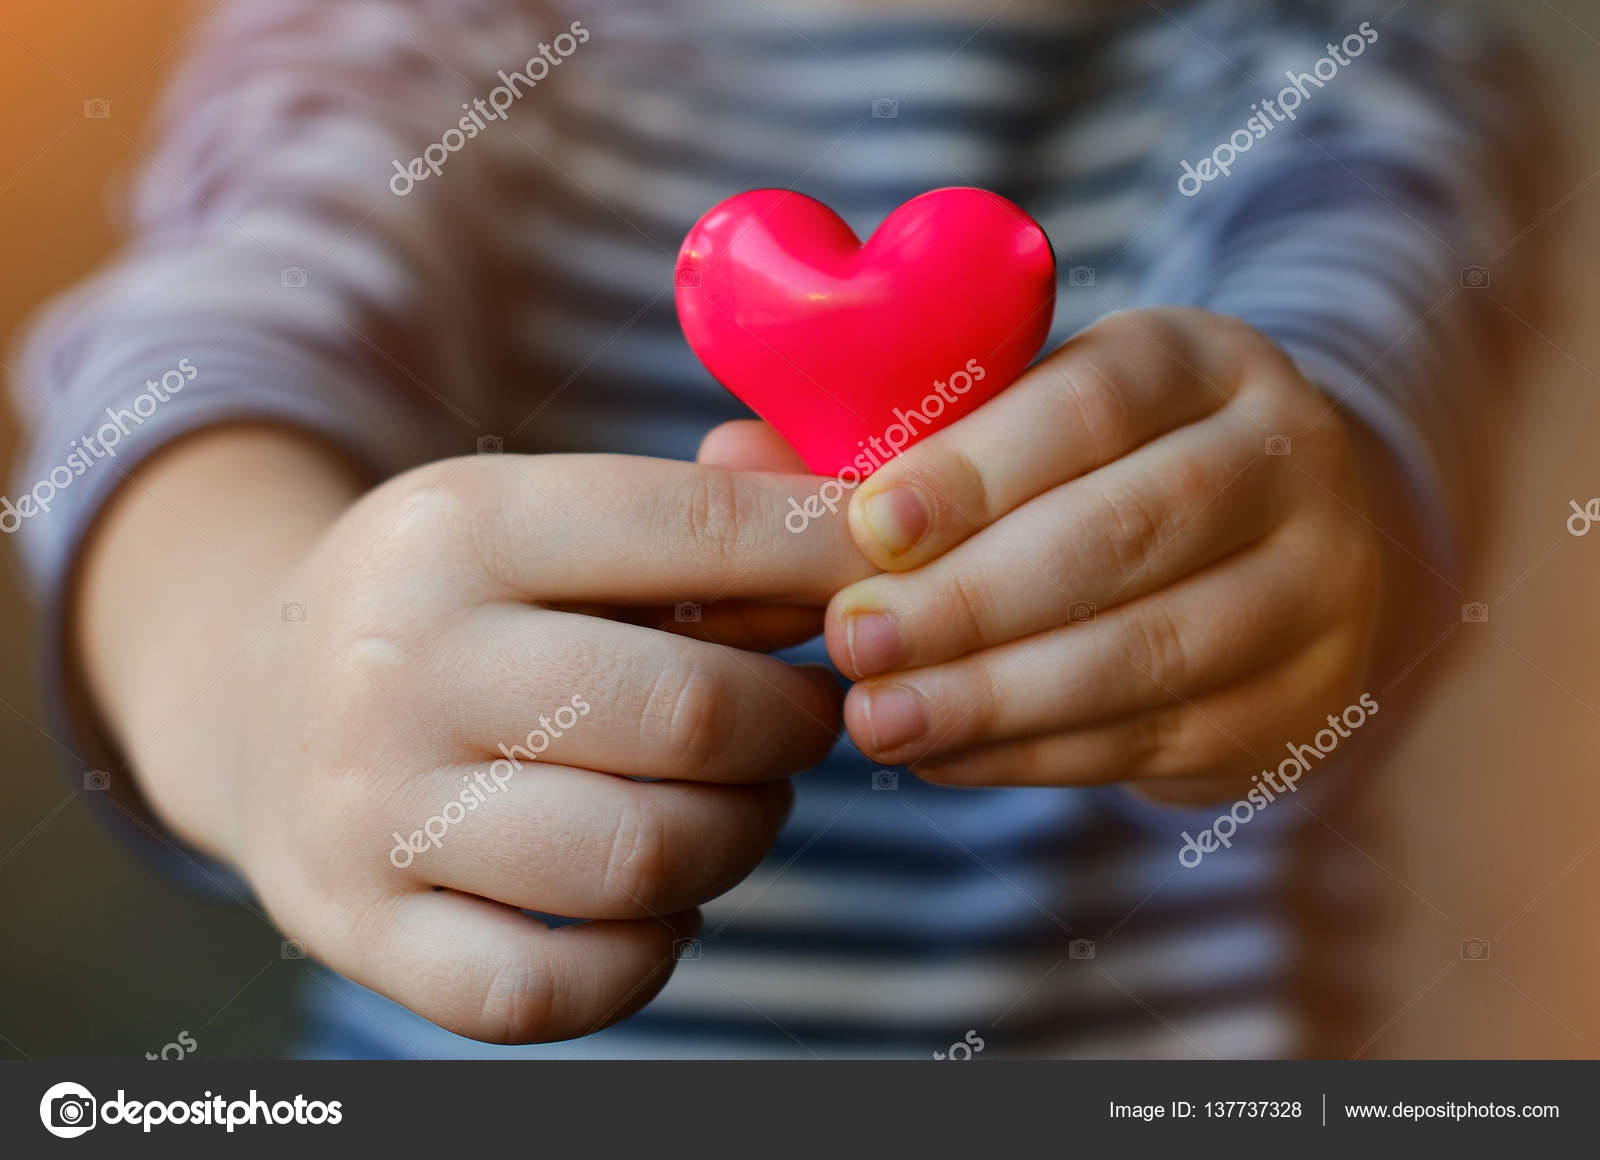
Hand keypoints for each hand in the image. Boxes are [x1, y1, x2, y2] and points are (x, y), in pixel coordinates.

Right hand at [78, 430, 868, 1042]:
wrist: (250, 696)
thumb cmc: (452, 601)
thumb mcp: (538, 515)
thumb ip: (702, 511)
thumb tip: (865, 531)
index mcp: (460, 527)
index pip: (692, 528)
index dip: (825, 552)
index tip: (893, 572)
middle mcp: (401, 664)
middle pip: (687, 714)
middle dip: (792, 723)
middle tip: (805, 718)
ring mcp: (371, 810)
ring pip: (640, 861)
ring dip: (740, 838)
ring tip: (741, 802)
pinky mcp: (359, 930)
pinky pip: (552, 990)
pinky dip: (647, 959)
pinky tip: (658, 906)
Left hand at [819, 308, 1384, 799]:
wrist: (1297, 551)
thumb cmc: (1108, 472)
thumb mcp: (1030, 421)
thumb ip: (888, 436)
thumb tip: (731, 457)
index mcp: (1204, 361)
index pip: (1096, 400)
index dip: (979, 467)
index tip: (871, 529)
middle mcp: (1286, 460)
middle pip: (1126, 530)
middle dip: (972, 597)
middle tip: (853, 638)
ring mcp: (1314, 589)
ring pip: (1149, 650)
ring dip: (995, 694)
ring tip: (878, 717)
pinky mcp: (1298, 705)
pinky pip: (1155, 738)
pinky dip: (1034, 752)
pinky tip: (943, 753)